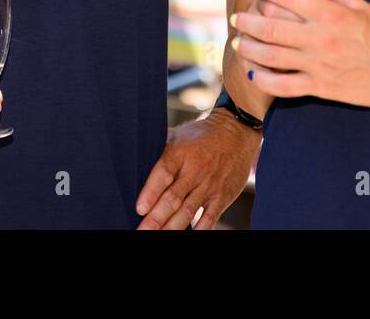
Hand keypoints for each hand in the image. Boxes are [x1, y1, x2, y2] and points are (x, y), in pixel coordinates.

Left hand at [135, 109, 260, 229]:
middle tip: (142, 231)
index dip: (151, 191)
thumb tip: (132, 158)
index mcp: (180, 153)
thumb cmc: (201, 136)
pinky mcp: (222, 196)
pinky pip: (210, 217)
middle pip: (173, 197)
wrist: (236, 132)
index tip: (140, 208)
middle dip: (156, 218)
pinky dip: (199, 229)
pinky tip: (189, 236)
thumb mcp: (179, 135)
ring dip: (172, 228)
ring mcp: (209, 185)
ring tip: (158, 237)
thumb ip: (159, 149)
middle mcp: (195, 170)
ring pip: (188, 211)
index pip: (163, 173)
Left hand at [234, 0, 369, 108]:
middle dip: (247, 20)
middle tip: (238, 17)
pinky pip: (283, 86)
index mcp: (331, 15)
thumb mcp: (364, 7)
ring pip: (270, 57)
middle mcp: (320, 39)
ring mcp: (318, 66)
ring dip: (248, 48)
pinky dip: (264, 79)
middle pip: (270, 27)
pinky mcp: (320, 88)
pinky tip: (253, 72)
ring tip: (238, 42)